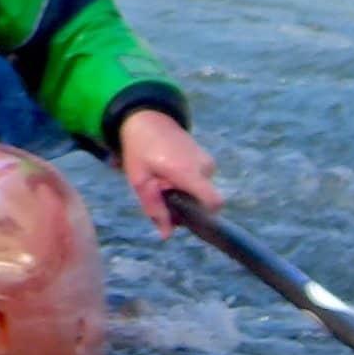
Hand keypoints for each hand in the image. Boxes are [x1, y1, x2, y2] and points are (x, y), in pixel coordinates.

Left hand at [117, 108, 218, 238]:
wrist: (146, 118)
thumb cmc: (139, 150)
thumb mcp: (140, 181)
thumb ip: (155, 209)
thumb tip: (167, 235)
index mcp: (187, 172)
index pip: (213, 202)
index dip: (205, 217)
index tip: (186, 216)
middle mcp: (204, 166)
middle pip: (203, 202)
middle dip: (184, 205)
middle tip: (161, 192)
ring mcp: (207, 161)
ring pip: (201, 191)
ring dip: (183, 192)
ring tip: (162, 179)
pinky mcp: (207, 158)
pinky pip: (200, 180)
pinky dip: (187, 183)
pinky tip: (170, 173)